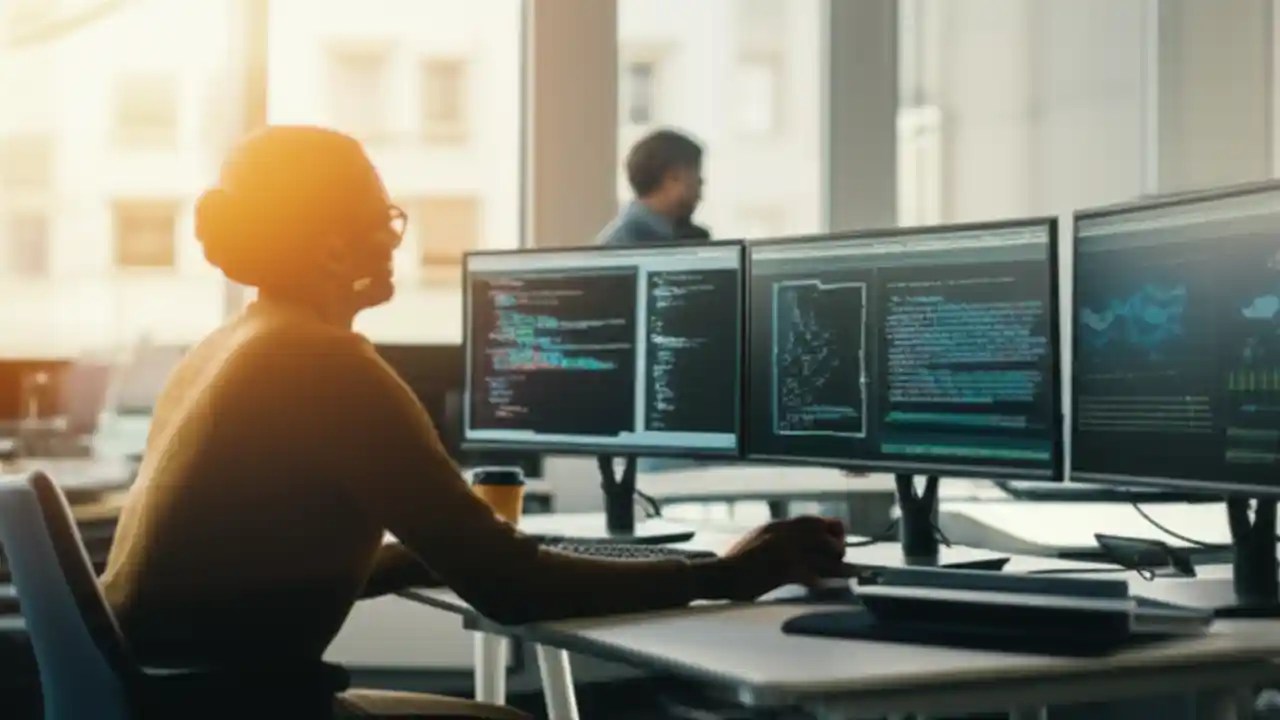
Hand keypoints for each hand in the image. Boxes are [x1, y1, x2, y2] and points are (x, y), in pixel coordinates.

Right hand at [712, 516, 847, 600]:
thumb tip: (802, 541)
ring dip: (837, 564)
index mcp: (777, 526)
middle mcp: (783, 535)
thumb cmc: (737, 562)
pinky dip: (820, 580)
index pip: (812, 521)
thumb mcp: (759, 539)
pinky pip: (809, 574)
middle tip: (842, 558)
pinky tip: (825, 586)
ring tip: (848, 572)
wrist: (719, 574)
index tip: (837, 538)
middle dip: (837, 546)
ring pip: (821, 554)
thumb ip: (779, 537)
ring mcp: (783, 552)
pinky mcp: (781, 570)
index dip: (829, 529)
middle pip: (822, 534)